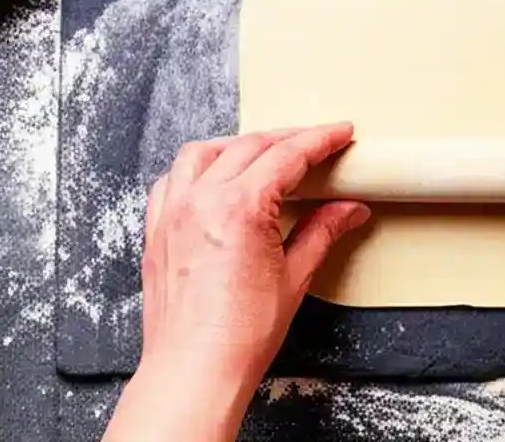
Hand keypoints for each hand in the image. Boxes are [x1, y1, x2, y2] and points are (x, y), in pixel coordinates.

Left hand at [104, 123, 369, 441]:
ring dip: (238, 146)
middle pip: (249, 146)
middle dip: (287, 139)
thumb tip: (348, 210)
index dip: (320, 140)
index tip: (339, 134)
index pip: (287, 155)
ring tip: (264, 153)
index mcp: (239, 208)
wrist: (195, 370)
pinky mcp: (156, 231)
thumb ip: (322, 232)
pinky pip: (172, 180)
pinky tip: (213, 178)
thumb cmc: (240, 336)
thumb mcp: (295, 277)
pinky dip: (196, 169)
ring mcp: (173, 213)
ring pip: (203, 153)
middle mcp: (200, 201)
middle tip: (315, 144)